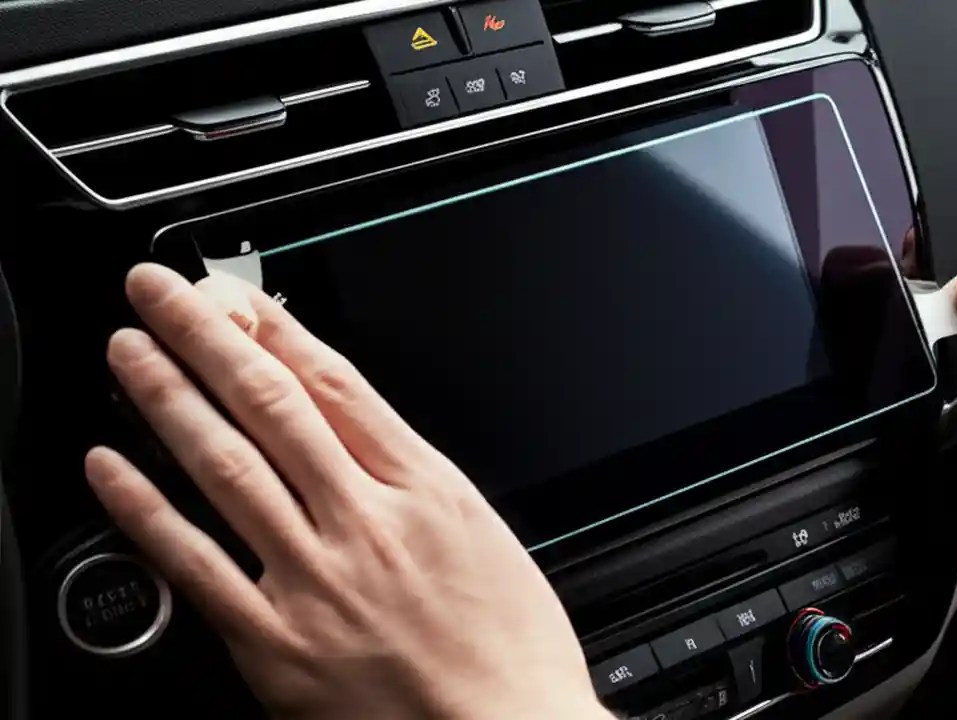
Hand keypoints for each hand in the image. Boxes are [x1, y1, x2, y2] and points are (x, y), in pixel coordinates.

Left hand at [85, 264, 609, 719]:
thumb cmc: (510, 648)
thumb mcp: (481, 534)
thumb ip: (410, 476)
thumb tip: (351, 423)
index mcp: (425, 490)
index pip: (336, 385)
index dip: (276, 327)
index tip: (235, 294)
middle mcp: (364, 524)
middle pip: (271, 406)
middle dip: (207, 335)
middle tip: (159, 291)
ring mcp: (315, 581)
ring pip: (225, 467)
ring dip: (167, 398)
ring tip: (128, 350)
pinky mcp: (275, 644)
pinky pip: (195, 564)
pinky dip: (145, 509)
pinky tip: (111, 468)